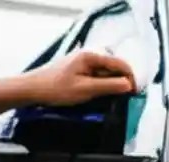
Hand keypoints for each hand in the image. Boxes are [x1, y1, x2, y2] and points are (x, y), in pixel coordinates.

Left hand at [22, 50, 136, 106]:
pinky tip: (101, 94)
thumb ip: (109, 86)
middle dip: (122, 81)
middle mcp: (89, 54)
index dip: (131, 78)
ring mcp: (84, 61)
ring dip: (112, 84)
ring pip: (106, 72)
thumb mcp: (86, 89)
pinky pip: (97, 75)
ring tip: (114, 98)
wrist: (33, 89)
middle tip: (126, 98)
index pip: (120, 64)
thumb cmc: (57, 89)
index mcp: (92, 56)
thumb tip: (129, 85)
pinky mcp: (79, 68)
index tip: (135, 94)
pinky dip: (103, 84)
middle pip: (115, 67)